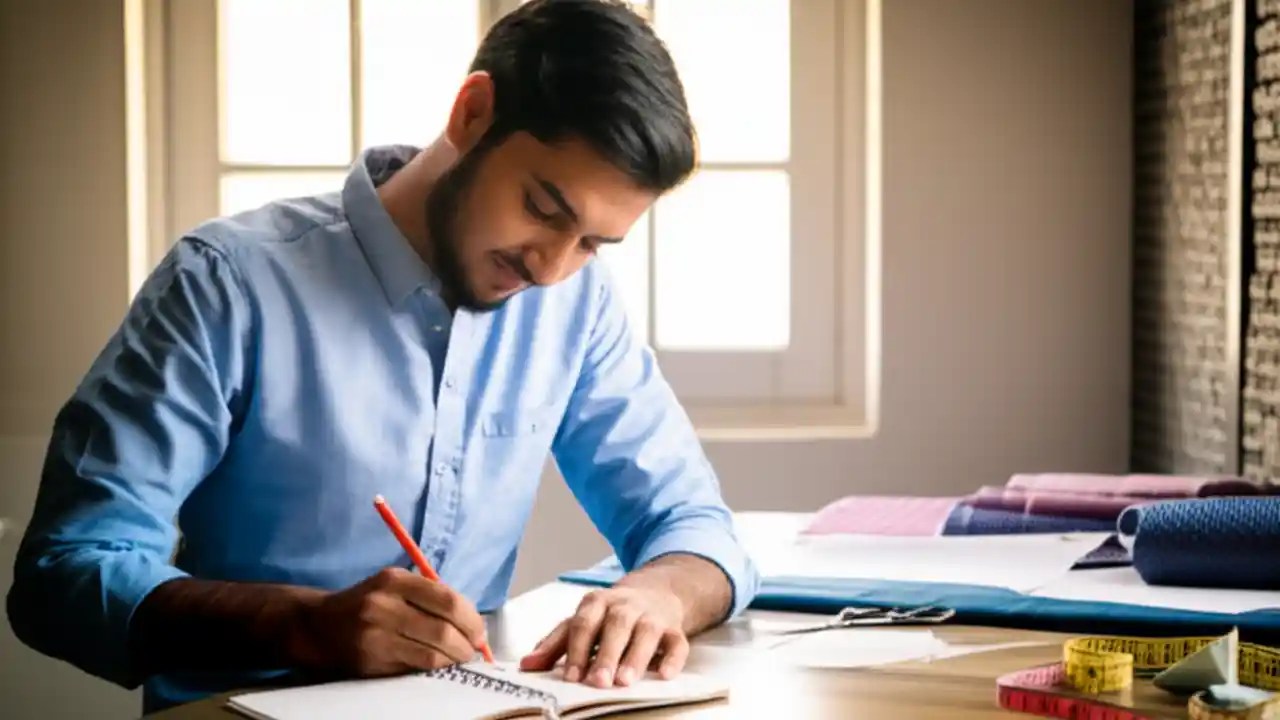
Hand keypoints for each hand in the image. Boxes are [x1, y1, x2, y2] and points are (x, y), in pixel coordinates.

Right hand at [289, 567, 487, 676]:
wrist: (318, 625)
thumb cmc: (367, 604)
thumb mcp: (393, 587)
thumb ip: (429, 597)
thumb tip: (472, 621)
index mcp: (395, 580)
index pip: (447, 599)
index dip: (471, 618)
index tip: (479, 630)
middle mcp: (384, 604)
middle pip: (443, 628)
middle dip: (467, 643)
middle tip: (474, 650)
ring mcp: (375, 632)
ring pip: (431, 652)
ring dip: (453, 659)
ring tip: (460, 658)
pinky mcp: (370, 657)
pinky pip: (414, 665)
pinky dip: (434, 667)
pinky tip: (439, 664)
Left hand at [518, 586, 688, 687]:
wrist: (657, 591)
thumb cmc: (612, 614)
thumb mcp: (582, 621)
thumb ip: (555, 644)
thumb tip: (526, 666)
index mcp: (597, 603)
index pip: (584, 623)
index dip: (577, 649)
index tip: (570, 676)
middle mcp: (625, 606)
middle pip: (616, 626)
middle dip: (606, 654)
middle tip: (598, 682)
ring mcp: (652, 616)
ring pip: (646, 633)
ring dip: (636, 657)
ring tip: (625, 682)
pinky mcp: (674, 629)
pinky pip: (677, 642)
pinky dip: (673, 658)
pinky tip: (664, 674)